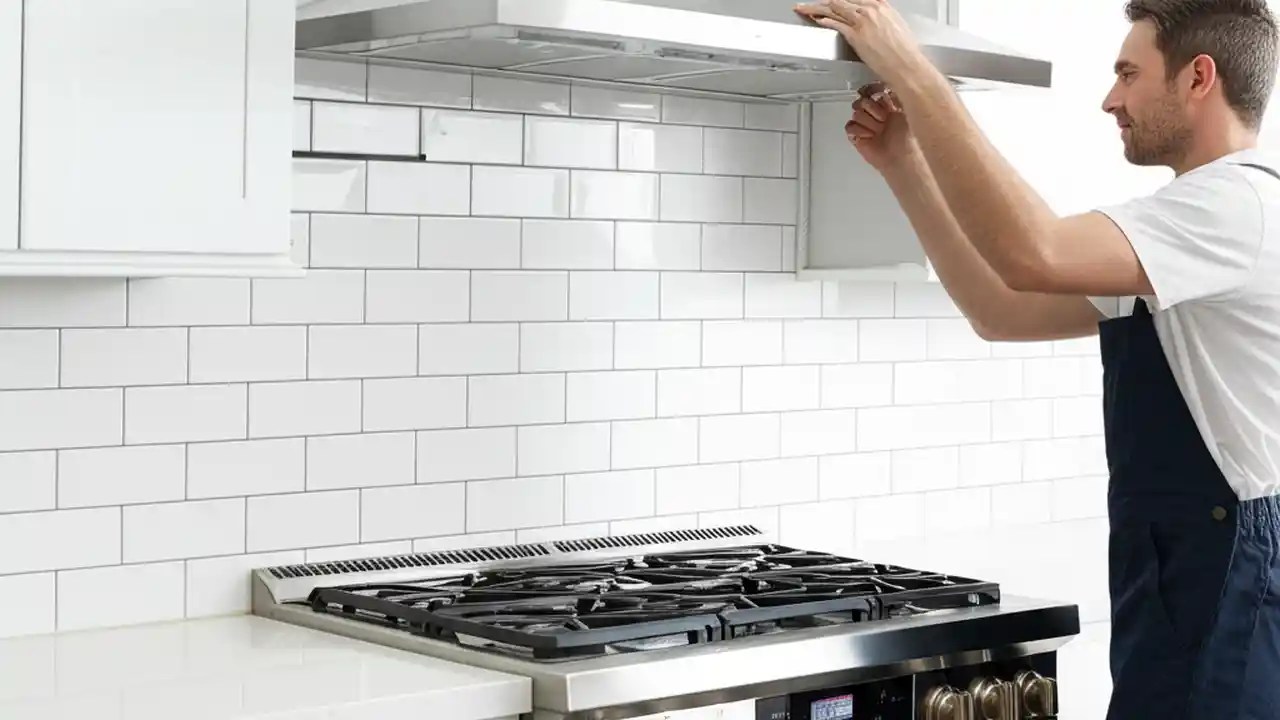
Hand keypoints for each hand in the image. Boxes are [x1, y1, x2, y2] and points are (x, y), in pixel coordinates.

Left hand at [794, 0, 929, 86]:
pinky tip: (815, 20)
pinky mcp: (855, 35)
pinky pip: (834, 24)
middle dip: (821, 2)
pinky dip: (823, 21)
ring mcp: (861, 21)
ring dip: (815, 9)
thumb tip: (873, 23)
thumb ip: (880, 20)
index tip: (830, 1)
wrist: (907, 64)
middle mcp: (870, 9)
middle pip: (839, 1)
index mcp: (880, 4)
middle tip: (809, 5)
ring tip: (804, 10)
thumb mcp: (894, 26)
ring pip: (833, 9)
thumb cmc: (905, 51)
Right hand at [846, 83, 917, 172]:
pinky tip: (868, 136)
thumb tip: (890, 82)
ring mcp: (865, 124)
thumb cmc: (908, 136)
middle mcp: (875, 113)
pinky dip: (858, 130)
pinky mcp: (857, 136)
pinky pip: (849, 126)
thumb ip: (898, 96)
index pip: (873, 91)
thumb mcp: (907, 110)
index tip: (875, 95)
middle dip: (872, 109)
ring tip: (877, 131)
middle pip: (863, 101)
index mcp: (886, 104)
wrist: (901, 157)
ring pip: (856, 113)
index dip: (873, 93)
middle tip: (883, 120)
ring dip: (868, 122)